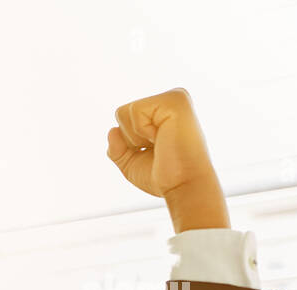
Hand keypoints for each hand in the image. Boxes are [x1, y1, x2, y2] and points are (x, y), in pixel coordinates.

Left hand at [106, 88, 228, 231]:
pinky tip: (162, 137)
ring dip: (135, 137)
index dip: (128, 142)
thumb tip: (112, 130)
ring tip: (161, 143)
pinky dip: (142, 131)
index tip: (154, 151)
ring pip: (124, 112)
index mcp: (163, 111)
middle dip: (130, 139)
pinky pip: (134, 111)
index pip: (123, 118)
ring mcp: (174, 98)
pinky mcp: (175, 100)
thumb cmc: (164, 176)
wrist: (184, 186)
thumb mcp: (132, 163)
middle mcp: (170, 99)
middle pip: (121, 113)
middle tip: (157, 148)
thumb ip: (118, 148)